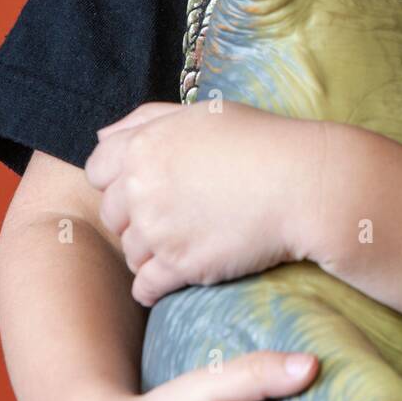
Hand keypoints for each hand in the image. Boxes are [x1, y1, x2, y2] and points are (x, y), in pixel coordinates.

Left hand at [84, 99, 327, 305]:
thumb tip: (101, 138)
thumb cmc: (260, 141)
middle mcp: (141, 187)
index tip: (148, 185)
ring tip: (184, 243)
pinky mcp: (179, 266)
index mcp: (143, 146)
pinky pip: (146, 287)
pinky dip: (155, 286)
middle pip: (112, 214)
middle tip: (174, 215)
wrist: (304, 185)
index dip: (120, 178)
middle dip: (135, 217)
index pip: (97, 169)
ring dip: (150, 252)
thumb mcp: (200, 113)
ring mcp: (158, 230)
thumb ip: (144, 120)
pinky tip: (176, 276)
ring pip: (130, 253)